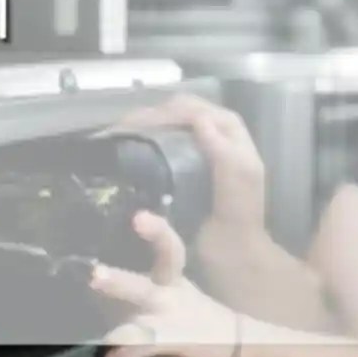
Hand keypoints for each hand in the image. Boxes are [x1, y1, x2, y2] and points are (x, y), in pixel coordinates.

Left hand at [81, 210, 243, 356]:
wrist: (241, 347)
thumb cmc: (204, 318)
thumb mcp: (181, 298)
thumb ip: (147, 295)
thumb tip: (106, 300)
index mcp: (175, 283)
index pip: (170, 252)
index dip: (158, 234)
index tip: (140, 217)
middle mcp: (169, 302)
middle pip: (143, 289)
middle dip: (119, 283)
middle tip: (96, 275)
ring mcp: (168, 330)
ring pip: (137, 331)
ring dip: (117, 338)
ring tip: (101, 343)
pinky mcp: (167, 354)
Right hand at [102, 94, 266, 231]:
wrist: (234, 246)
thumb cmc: (238, 213)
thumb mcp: (237, 178)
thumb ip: (222, 148)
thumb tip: (198, 117)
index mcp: (230, 130)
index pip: (195, 110)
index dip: (167, 112)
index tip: (137, 122)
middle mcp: (215, 132)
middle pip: (180, 110)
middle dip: (152, 114)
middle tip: (122, 127)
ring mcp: (201, 146)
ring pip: (171, 122)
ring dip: (146, 123)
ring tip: (119, 133)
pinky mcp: (188, 162)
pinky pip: (166, 141)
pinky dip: (147, 138)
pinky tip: (129, 145)